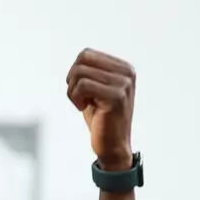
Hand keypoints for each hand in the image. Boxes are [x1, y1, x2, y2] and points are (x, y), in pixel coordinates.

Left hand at [66, 49, 135, 169]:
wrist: (112, 145)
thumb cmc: (100, 117)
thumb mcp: (96, 89)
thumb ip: (92, 71)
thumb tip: (82, 55)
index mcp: (124, 68)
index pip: (86, 54)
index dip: (75, 72)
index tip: (81, 90)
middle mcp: (127, 73)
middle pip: (82, 60)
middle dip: (72, 79)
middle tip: (78, 97)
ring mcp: (123, 84)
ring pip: (80, 72)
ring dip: (72, 91)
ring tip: (81, 104)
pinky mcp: (116, 97)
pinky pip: (82, 85)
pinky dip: (75, 97)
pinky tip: (82, 108)